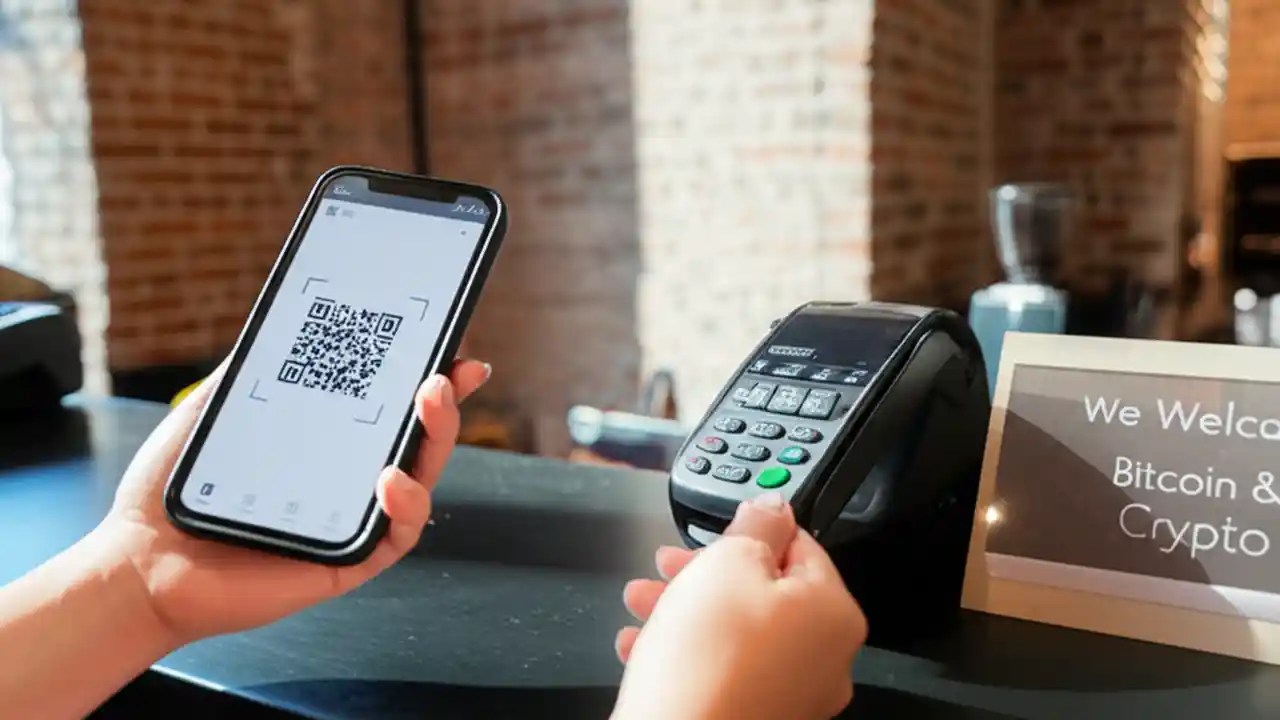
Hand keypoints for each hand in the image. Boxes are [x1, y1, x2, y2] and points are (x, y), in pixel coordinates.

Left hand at [97, 358, 489, 646]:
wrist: (142, 559)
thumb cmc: (176, 491)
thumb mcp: (214, 410)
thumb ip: (251, 371)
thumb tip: (284, 322)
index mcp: (328, 443)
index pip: (389, 405)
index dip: (426, 375)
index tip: (448, 346)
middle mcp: (349, 479)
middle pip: (419, 438)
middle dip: (445, 402)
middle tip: (447, 371)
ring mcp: (354, 518)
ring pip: (421, 480)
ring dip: (438, 440)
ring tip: (431, 404)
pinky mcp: (350, 561)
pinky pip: (399, 535)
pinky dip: (407, 506)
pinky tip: (391, 479)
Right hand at [613, 494, 866, 719]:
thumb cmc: (706, 661)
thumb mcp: (728, 562)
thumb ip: (756, 525)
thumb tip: (774, 505)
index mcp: (834, 612)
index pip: (799, 546)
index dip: (747, 532)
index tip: (712, 532)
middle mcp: (826, 659)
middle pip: (763, 591)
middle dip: (704, 573)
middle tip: (666, 566)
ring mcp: (794, 695)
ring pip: (738, 632)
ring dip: (687, 610)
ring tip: (642, 603)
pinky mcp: (758, 716)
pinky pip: (725, 671)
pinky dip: (688, 652)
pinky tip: (645, 646)